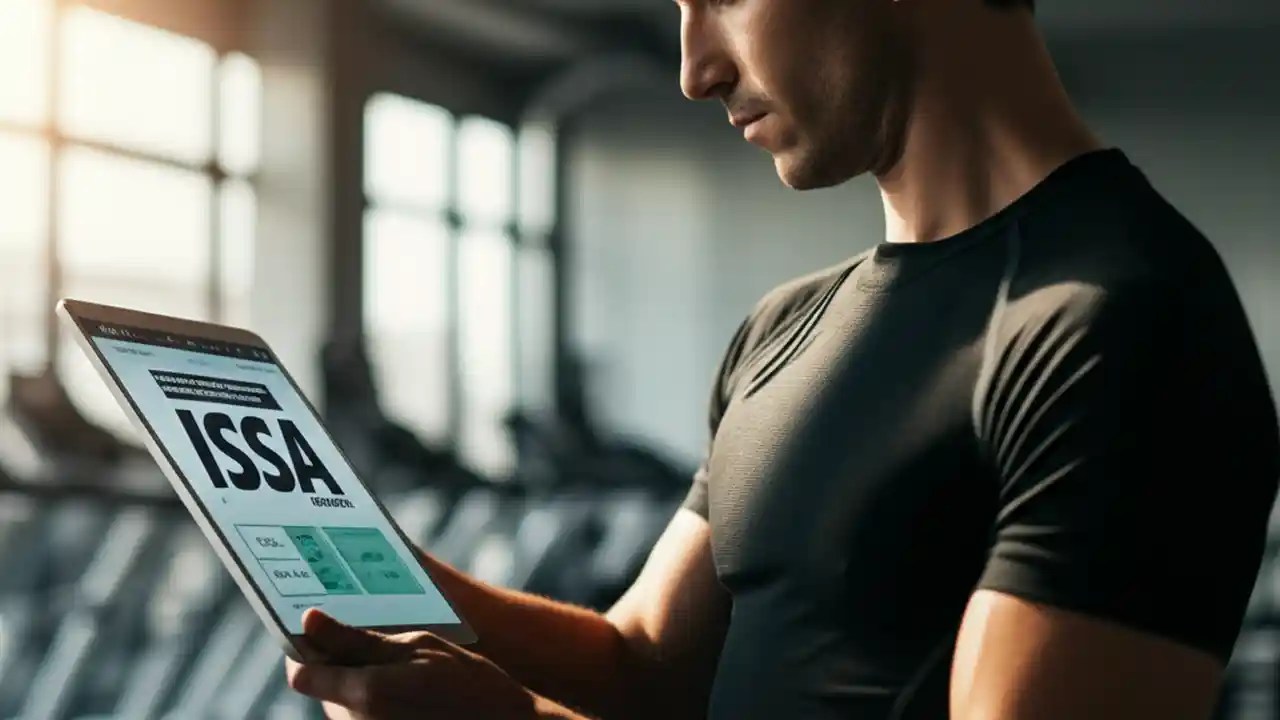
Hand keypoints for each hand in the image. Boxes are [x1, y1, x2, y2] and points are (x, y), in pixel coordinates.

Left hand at [285, 608, 537, 718]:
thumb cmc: (469, 685)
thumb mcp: (420, 646)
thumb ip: (358, 639)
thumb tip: (310, 619)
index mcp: (362, 693)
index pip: (302, 672)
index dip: (308, 647)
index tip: (323, 628)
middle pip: (323, 688)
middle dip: (341, 664)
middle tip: (377, 639)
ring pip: (344, 704)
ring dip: (362, 682)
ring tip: (404, 667)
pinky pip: (365, 718)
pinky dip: (378, 702)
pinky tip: (411, 691)